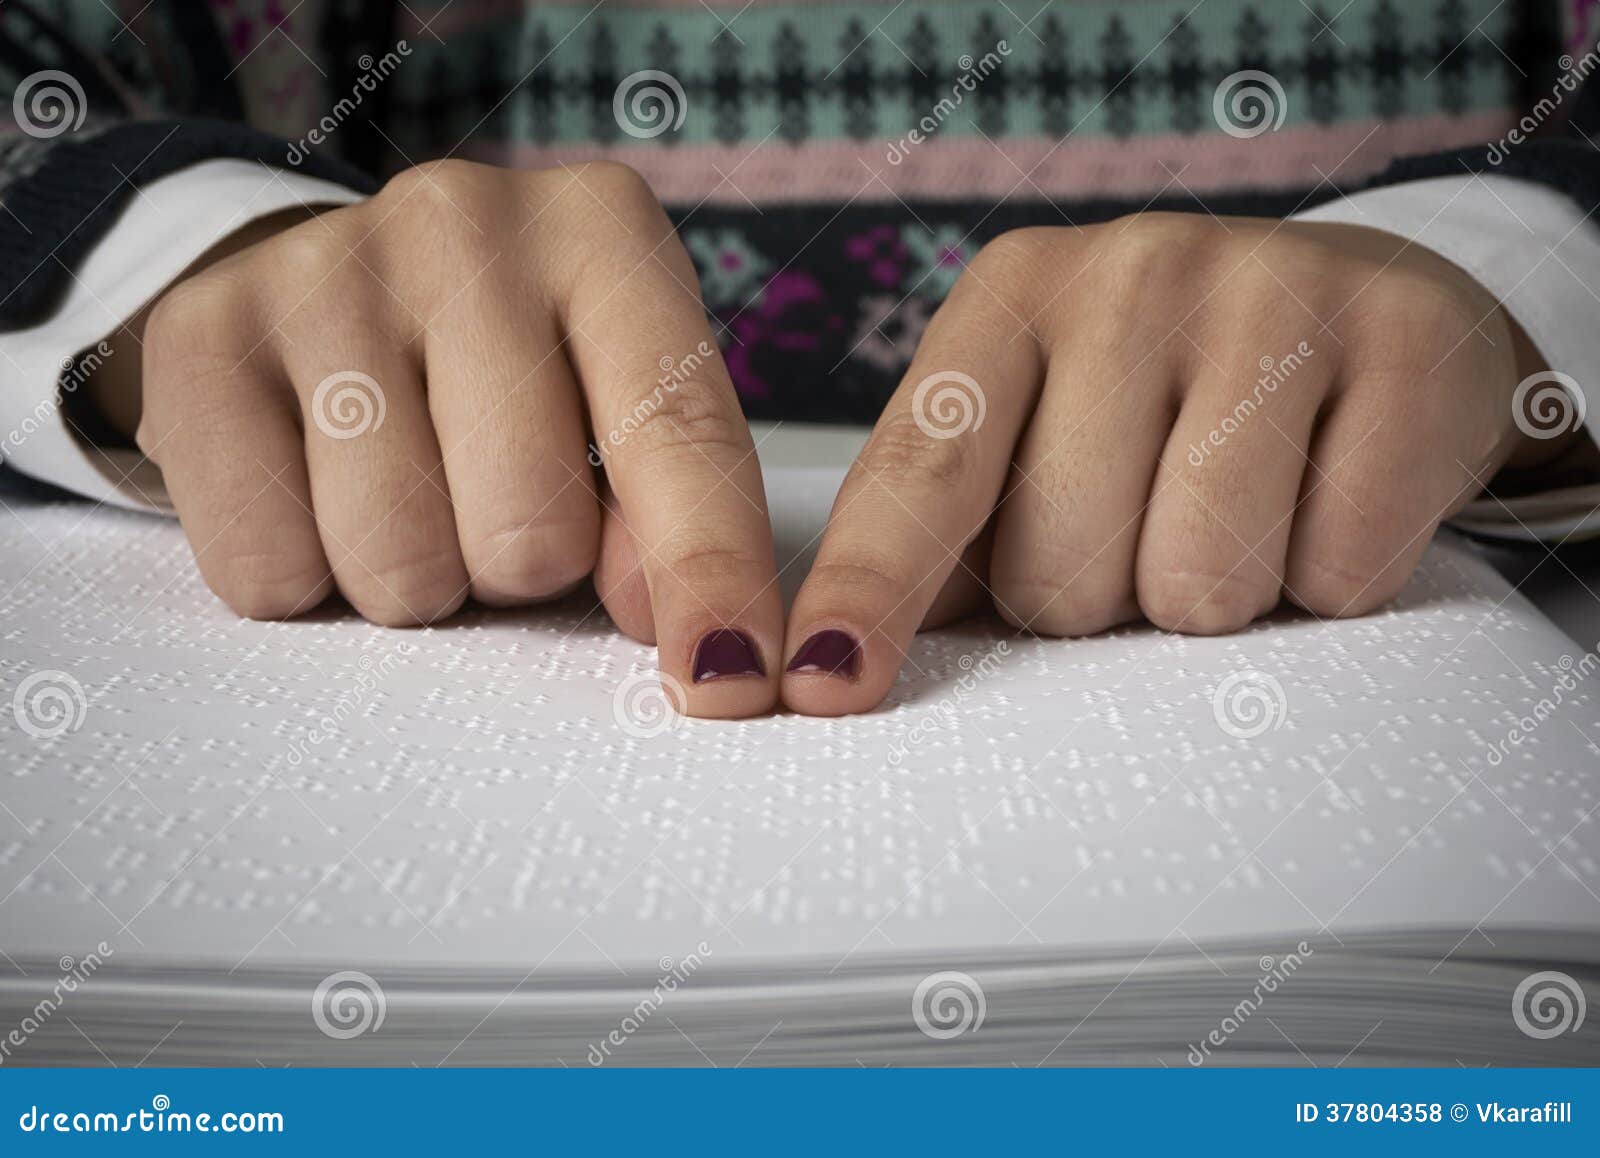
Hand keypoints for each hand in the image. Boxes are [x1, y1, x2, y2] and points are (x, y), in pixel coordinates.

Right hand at [130, 160, 782, 717]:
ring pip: (398, 564)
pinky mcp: (202, 339)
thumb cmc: (510, 372)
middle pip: (529, 532)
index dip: (711, 577)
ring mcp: (322, 270)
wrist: (323, 292)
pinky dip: (303, 576)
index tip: (729, 683)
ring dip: (416, 578)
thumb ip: (671, 512)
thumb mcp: (619, 410)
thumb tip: (701, 639)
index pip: (680, 436)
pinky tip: (317, 495)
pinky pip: (270, 570)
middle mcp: (465, 222)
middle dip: (521, 566)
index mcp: (604, 231)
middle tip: (491, 506)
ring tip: (409, 495)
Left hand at [780, 214, 1576, 715]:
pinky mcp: (1409, 342)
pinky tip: (1325, 502)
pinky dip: (1331, 581)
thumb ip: (937, 542)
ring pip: (1198, 585)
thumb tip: (832, 673)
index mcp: (1009, 299)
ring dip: (1210, 599)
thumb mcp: (1031, 444)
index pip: (923, 475)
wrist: (1365, 325)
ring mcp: (1276, 291)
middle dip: (1096, 601)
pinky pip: (1337, 573)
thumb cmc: (1158, 414)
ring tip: (1231, 520)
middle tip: (1143, 530)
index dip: (871, 591)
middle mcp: (1131, 272)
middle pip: (1065, 571)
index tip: (821, 687)